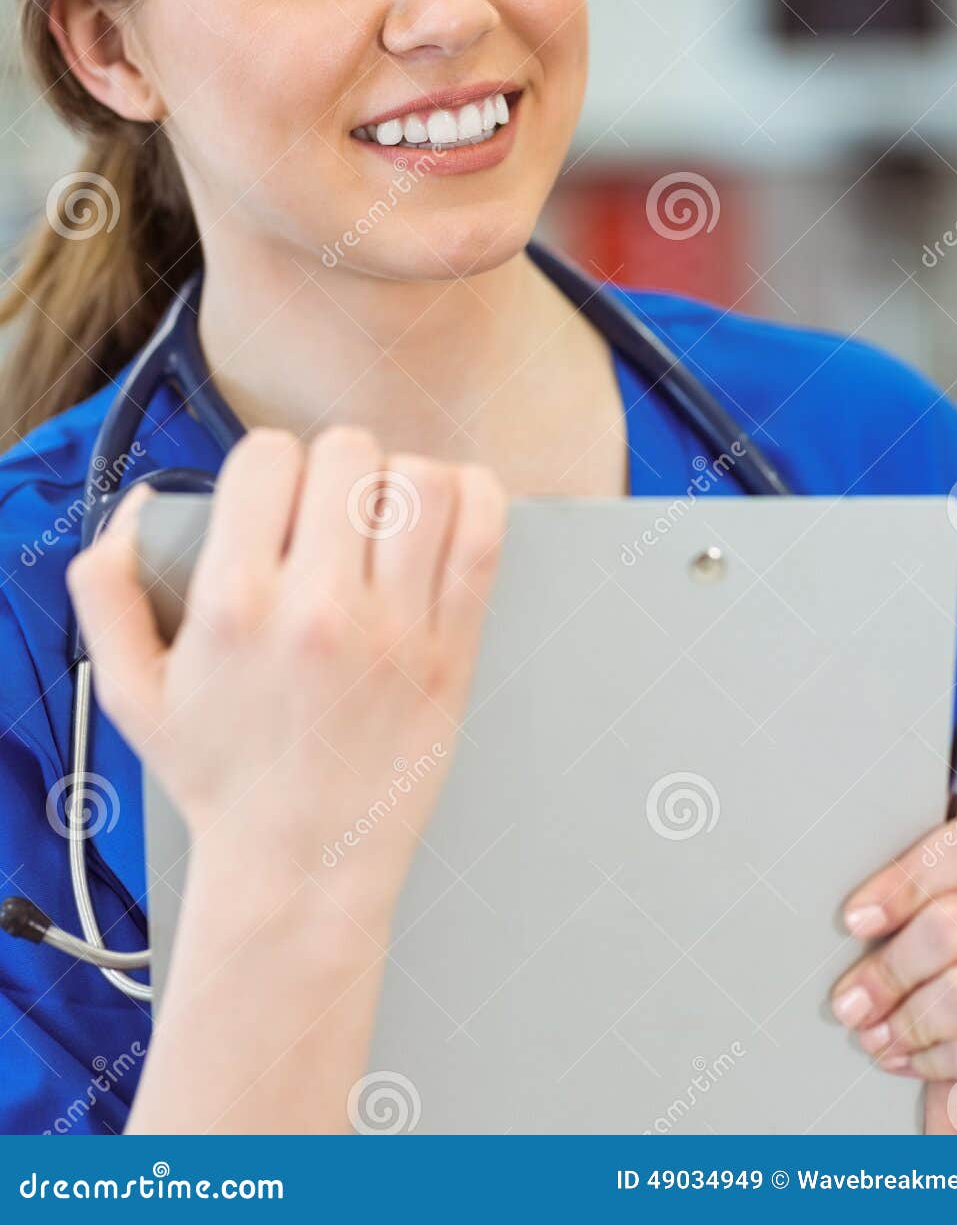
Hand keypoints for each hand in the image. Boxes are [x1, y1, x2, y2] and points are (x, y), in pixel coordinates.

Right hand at [66, 427, 508, 927]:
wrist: (299, 867)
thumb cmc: (221, 777)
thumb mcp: (130, 692)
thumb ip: (108, 591)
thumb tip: (140, 505)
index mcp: (233, 604)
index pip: (267, 457)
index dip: (271, 464)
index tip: (276, 498)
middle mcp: (315, 609)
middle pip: (348, 455)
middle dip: (337, 468)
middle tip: (333, 510)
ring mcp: (393, 631)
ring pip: (421, 482)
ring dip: (403, 482)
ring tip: (387, 518)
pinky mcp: (451, 654)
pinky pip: (482, 538)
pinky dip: (476, 501)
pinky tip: (450, 511)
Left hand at [829, 808, 956, 1133]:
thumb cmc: (914, 977)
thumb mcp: (894, 931)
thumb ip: (881, 910)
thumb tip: (843, 920)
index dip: (907, 882)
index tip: (854, 921)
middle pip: (955, 923)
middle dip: (889, 971)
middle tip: (849, 1003)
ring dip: (907, 1022)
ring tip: (874, 1038)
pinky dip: (931, 1061)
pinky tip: (908, 1060)